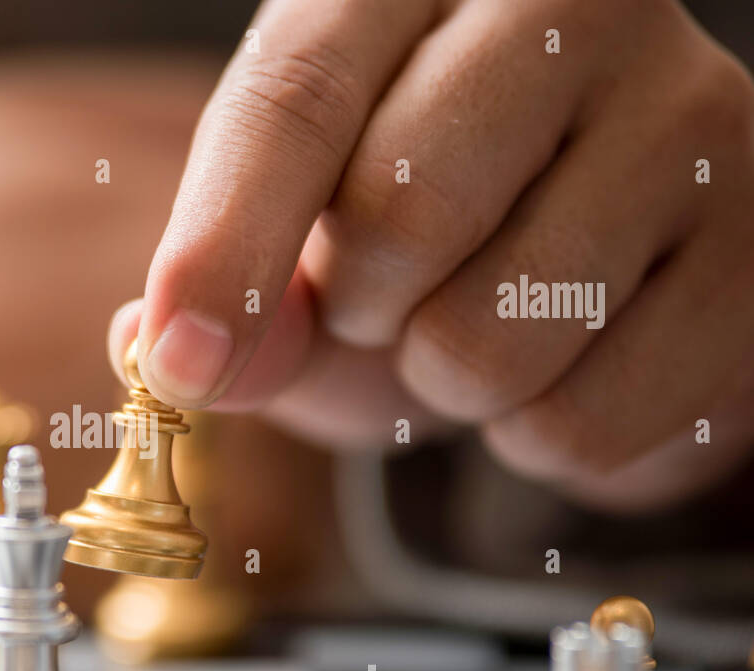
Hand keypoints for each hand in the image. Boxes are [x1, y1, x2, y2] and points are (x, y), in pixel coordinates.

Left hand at [111, 0, 753, 510]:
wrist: (609, 245)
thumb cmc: (432, 229)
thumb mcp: (309, 246)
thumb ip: (237, 295)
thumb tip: (167, 353)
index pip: (296, 98)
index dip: (223, 245)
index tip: (179, 357)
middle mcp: (576, 5)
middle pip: (399, 222)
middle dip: (361, 315)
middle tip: (394, 296)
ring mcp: (693, 116)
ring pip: (491, 343)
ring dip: (452, 388)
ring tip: (488, 323)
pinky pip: (584, 426)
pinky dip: (541, 437)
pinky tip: (568, 360)